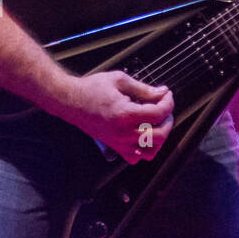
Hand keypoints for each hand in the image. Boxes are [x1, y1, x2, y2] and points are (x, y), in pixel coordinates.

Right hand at [58, 70, 174, 163]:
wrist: (71, 100)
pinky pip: (135, 157)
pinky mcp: (114, 147)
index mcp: (124, 114)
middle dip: (168, 120)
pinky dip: (144, 150)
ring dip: (160, 138)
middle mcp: (123, 132)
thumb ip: (143, 89)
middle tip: (165, 108)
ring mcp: (119, 143)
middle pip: (159, 135)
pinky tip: (144, 136)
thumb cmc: (92, 89)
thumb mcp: (120, 80)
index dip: (167, 103)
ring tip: (157, 123)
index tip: (167, 95)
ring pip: (150, 151)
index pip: (157, 114)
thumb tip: (162, 93)